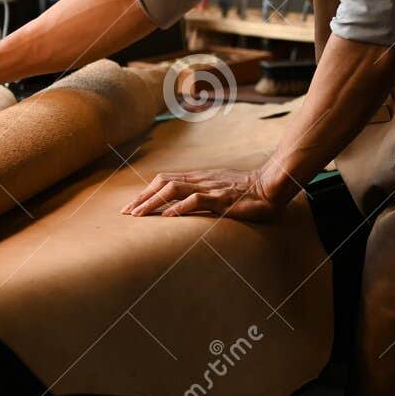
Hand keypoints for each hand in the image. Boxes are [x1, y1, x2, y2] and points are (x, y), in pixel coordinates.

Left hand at [122, 167, 287, 220]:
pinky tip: (168, 217)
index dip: (146, 192)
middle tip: (125, 213)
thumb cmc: (246, 192)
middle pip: (163, 183)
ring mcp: (210, 188)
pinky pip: (196, 201)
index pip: (165, 181)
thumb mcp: (219, 190)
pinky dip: (179, 208)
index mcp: (198, 178)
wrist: (270, 187)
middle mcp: (200, 180)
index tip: (131, 207)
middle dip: (142, 198)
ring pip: (173, 190)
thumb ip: (202, 195)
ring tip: (138, 216)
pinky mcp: (221, 198)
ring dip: (153, 202)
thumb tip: (183, 206)